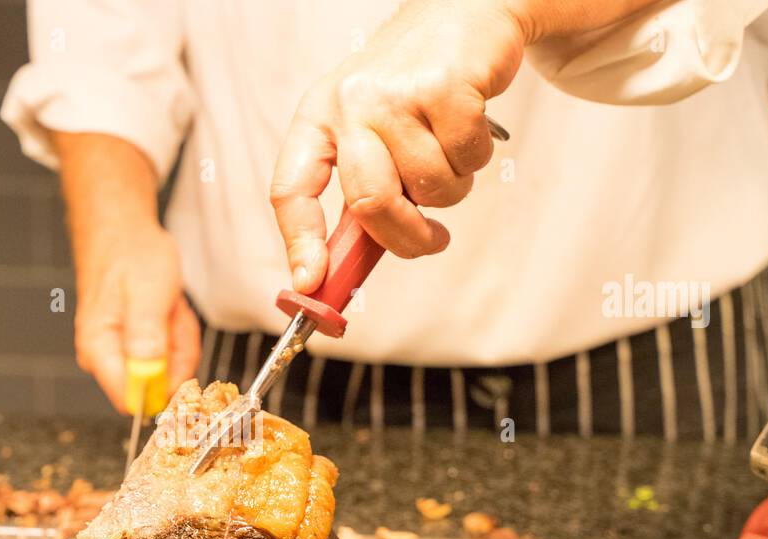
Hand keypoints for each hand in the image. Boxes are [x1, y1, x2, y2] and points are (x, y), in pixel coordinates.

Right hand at [73, 219, 199, 411]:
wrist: (122, 231)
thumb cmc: (130, 254)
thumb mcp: (147, 293)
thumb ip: (147, 337)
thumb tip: (148, 377)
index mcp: (99, 350)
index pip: (133, 400)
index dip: (165, 384)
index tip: (174, 347)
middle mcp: (103, 357)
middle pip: (156, 384)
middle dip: (176, 350)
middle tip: (170, 313)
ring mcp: (119, 352)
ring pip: (167, 368)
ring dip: (178, 336)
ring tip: (166, 305)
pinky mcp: (132, 345)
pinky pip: (167, 352)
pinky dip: (176, 330)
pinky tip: (166, 307)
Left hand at [271, 0, 526, 291]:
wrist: (464, 13)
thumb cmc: (413, 86)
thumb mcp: (370, 132)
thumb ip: (359, 194)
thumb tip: (343, 272)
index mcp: (318, 117)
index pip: (290, 189)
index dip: (300, 243)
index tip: (310, 282)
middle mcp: (349, 102)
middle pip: (370, 202)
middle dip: (407, 237)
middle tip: (430, 240)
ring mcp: (395, 92)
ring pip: (430, 187)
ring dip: (451, 188)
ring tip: (447, 150)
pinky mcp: (445, 85)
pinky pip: (467, 159)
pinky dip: (477, 157)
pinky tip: (468, 125)